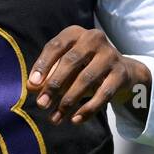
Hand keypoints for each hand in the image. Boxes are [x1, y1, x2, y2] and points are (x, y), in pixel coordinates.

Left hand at [26, 26, 151, 124]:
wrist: (122, 71)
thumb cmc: (85, 66)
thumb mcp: (65, 66)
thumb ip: (48, 74)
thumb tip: (31, 88)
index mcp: (75, 33)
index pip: (55, 46)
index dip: (42, 65)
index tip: (33, 85)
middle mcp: (94, 39)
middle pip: (70, 62)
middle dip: (53, 85)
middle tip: (41, 105)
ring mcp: (110, 55)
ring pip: (86, 79)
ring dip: (68, 101)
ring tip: (56, 117)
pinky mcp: (121, 73)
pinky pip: (103, 94)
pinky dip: (88, 109)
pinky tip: (76, 120)